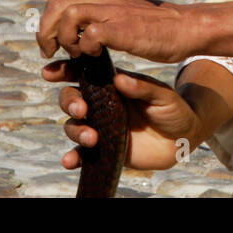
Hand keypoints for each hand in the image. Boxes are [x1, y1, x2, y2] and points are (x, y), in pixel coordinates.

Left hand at [37, 0, 193, 63]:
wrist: (184, 27)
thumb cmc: (153, 28)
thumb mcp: (120, 16)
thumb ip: (98, 18)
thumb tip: (75, 32)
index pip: (58, 1)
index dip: (47, 25)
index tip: (52, 46)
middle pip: (55, 5)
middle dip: (46, 32)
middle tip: (52, 53)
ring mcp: (113, 11)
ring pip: (68, 14)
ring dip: (65, 38)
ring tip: (76, 54)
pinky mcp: (124, 28)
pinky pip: (91, 34)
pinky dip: (86, 48)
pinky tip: (97, 56)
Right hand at [44, 61, 205, 170]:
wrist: (182, 138)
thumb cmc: (173, 109)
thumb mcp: (162, 96)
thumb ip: (142, 88)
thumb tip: (120, 79)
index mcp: (112, 85)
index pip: (83, 74)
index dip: (64, 71)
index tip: (50, 72)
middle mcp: (101, 105)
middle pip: (71, 99)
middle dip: (69, 103)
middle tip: (82, 110)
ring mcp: (100, 127)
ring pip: (73, 126)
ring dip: (75, 130)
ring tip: (91, 138)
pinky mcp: (103, 150)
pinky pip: (81, 154)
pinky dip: (73, 157)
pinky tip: (70, 161)